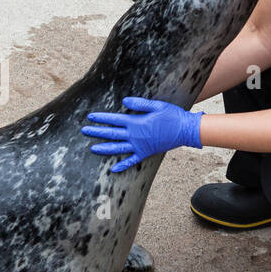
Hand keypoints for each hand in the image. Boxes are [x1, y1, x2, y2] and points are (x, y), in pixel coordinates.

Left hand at [81, 96, 202, 173]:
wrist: (186, 130)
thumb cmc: (172, 116)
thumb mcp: (156, 105)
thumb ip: (139, 104)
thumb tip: (124, 102)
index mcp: (136, 123)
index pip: (114, 120)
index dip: (101, 118)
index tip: (90, 117)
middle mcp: (135, 136)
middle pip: (112, 134)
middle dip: (97, 132)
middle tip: (84, 130)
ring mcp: (140, 146)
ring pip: (118, 148)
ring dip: (104, 148)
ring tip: (92, 148)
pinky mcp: (146, 153)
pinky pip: (132, 161)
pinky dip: (122, 165)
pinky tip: (113, 169)